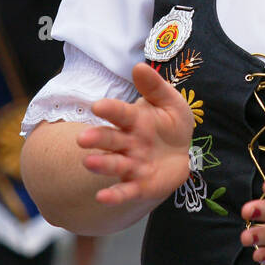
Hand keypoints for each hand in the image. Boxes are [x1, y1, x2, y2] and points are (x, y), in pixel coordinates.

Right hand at [77, 62, 195, 205]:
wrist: (182, 153)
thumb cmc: (171, 123)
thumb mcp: (170, 102)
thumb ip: (154, 86)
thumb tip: (139, 66)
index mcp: (134, 120)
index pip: (120, 113)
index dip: (110, 110)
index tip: (97, 106)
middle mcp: (128, 142)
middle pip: (110, 140)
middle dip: (97, 139)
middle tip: (82, 139)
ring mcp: (132, 164)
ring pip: (114, 164)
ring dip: (102, 165)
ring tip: (88, 163)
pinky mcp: (139, 185)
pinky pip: (125, 190)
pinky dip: (114, 195)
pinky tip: (102, 198)